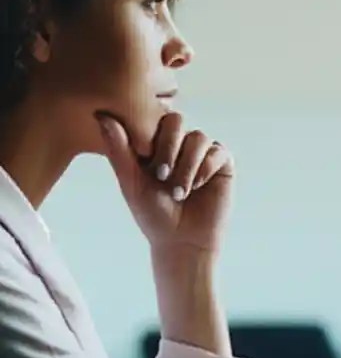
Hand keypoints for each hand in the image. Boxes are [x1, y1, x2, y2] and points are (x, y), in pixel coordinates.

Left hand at [97, 111, 234, 254]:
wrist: (182, 242)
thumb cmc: (152, 214)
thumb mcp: (130, 182)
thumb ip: (118, 150)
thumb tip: (101, 115)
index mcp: (155, 143)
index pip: (152, 118)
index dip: (149, 136)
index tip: (144, 164)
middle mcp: (180, 143)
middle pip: (177, 120)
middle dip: (168, 147)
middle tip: (162, 175)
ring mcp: (203, 152)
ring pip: (198, 138)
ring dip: (186, 165)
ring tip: (179, 191)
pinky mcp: (222, 163)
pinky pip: (217, 152)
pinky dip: (204, 169)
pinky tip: (195, 188)